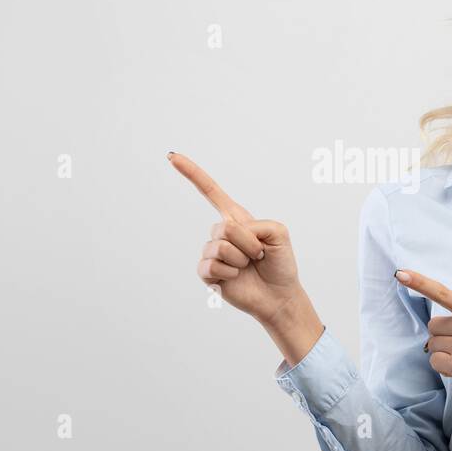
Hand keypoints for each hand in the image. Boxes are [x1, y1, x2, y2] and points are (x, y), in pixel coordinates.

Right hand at [168, 151, 306, 327]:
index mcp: (236, 217)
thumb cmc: (280, 263)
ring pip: (220, 247)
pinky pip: (211, 266)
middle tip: (259, 255)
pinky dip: (230, 273)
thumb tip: (230, 235)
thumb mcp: (278, 233)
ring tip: (249, 266)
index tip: (171, 156)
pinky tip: (236, 277)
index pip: (210, 191)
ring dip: (241, 259)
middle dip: (249, 243)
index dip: (191, 173)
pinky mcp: (207, 273)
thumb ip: (257, 225)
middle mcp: (221, 232)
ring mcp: (212, 252)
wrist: (279, 294)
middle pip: (224, 226)